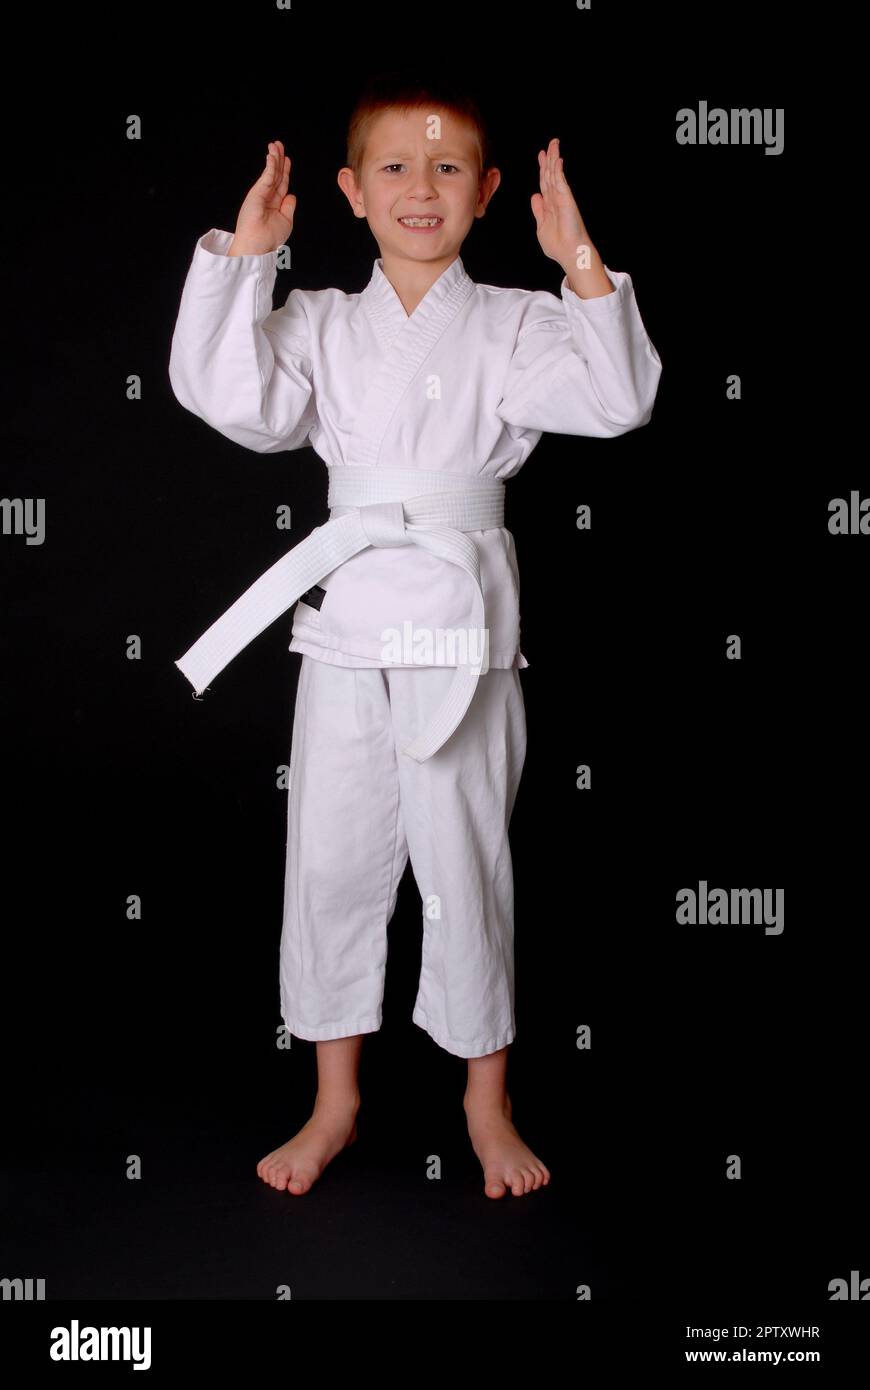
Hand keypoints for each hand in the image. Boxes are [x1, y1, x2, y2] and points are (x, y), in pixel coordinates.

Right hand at [229, 140, 296, 255]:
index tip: (287, 159)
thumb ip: (288, 207)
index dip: (284, 170)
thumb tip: (291, 195)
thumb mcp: (286, 221)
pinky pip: (266, 177)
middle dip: (278, 159)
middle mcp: (267, 196)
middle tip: (279, 145)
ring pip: (270, 172)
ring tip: (276, 145)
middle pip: (275, 174)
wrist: (258, 246)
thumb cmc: (270, 238)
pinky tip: (273, 156)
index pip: (281, 183)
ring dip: (274, 157)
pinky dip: (270, 165)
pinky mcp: (256, 193)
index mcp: (274, 203)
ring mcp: (260, 194)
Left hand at [530, 138, 588, 268]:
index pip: (545, 183)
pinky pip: (560, 182)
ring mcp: (561, 198)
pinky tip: (557, 160)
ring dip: (553, 159)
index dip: (543, 169)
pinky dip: (558, 171)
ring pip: (555, 174)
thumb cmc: (558, 246)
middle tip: (549, 146)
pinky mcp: (566, 200)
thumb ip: (539, 211)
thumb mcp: (541, 227)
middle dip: (549, 160)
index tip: (542, 156)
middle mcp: (556, 199)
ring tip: (553, 145)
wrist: (569, 253)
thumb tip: (536, 196)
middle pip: (550, 175)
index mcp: (549, 205)